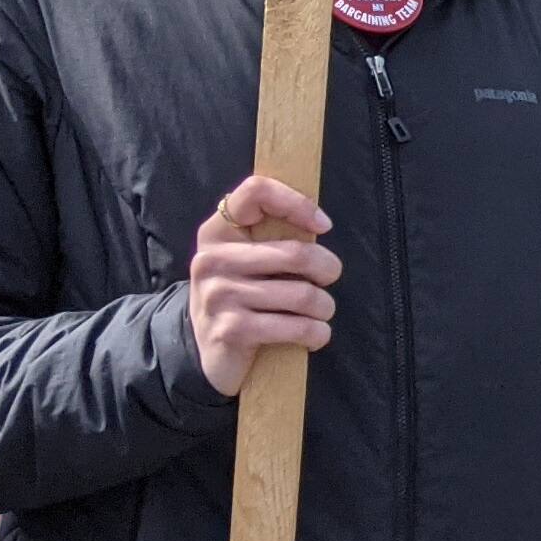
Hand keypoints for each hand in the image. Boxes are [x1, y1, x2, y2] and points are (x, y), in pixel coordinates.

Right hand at [186, 175, 338, 398]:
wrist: (211, 349)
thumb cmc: (244, 294)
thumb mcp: (248, 258)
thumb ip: (274, 236)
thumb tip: (320, 224)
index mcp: (217, 231)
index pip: (256, 191)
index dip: (297, 202)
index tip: (323, 226)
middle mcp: (212, 259)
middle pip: (296, 253)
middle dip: (327, 268)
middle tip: (329, 277)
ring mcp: (218, 295)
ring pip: (302, 295)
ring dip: (324, 306)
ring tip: (322, 310)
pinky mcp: (230, 330)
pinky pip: (294, 327)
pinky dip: (317, 332)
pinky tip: (316, 334)